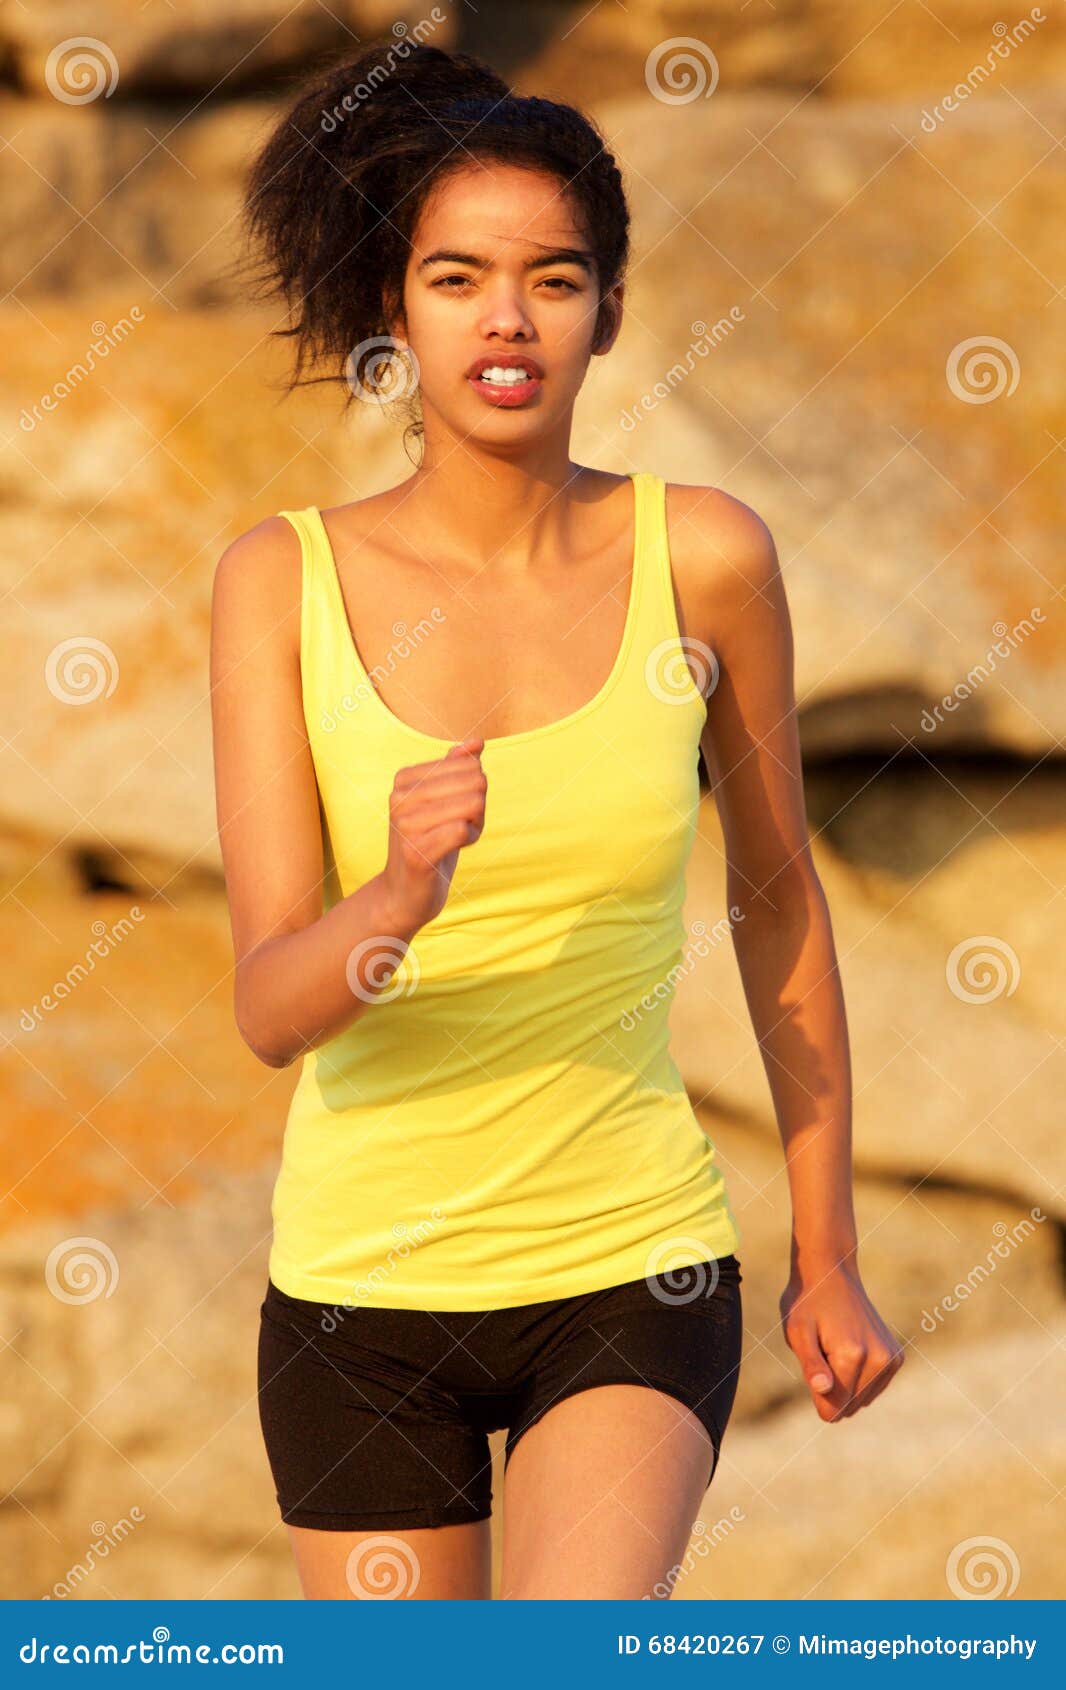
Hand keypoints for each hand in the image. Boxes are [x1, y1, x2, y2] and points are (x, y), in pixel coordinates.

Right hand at [381, 737, 486, 931]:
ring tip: (454, 838)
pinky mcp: (416, 851)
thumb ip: (457, 768)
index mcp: (405, 778)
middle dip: (479, 808)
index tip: (456, 811)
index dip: (475, 790)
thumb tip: (477, 742)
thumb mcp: (444, 801)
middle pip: (475, 782)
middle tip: (459, 827)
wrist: (404, 893)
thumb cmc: (430, 842)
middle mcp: (400, 797)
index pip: (469, 765)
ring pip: (473, 805)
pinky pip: (462, 829)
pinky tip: (455, 849)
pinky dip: (469, 839)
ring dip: (475, 826)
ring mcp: (405, 824)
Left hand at [779, 1261, 903, 1421]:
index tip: (813, 1362)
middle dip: (831, 1388)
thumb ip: (811, 1364)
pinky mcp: (897, 1358)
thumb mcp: (797, 1331)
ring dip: (845, 1383)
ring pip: (861, 1402)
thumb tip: (824, 1390)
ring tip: (835, 1347)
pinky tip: (850, 1349)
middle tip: (823, 1350)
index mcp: (852, 1355)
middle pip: (847, 1408)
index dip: (815, 1393)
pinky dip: (858, 1378)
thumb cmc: (808, 1303)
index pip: (832, 1410)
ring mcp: (891, 1359)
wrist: (832, 1273)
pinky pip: (872, 1390)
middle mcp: (879, 1360)